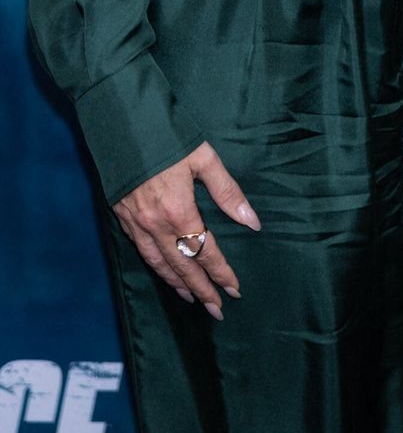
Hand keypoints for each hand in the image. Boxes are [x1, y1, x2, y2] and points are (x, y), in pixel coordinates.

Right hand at [113, 141, 260, 319]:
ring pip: (159, 264)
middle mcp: (155, 224)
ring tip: (194, 299)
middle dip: (202, 290)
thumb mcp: (204, 158)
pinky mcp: (122, 218)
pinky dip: (157, 268)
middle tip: (217, 311)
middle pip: (182, 266)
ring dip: (178, 284)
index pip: (204, 251)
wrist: (121, 121)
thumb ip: (227, 192)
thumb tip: (252, 222)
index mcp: (178, 210)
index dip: (221, 272)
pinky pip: (142, 252)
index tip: (234, 290)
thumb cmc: (167, 135)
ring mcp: (136, 223)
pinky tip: (165, 273)